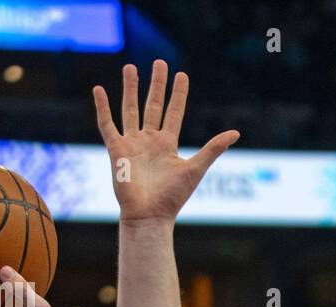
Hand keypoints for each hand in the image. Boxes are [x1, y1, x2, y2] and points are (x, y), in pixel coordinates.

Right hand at [93, 61, 238, 224]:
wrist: (149, 215)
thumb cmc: (172, 197)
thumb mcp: (196, 168)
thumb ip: (213, 148)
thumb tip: (236, 132)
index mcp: (167, 144)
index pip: (174, 112)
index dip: (178, 94)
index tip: (181, 74)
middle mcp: (149, 141)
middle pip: (153, 105)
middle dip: (156, 84)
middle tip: (159, 62)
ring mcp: (131, 144)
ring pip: (130, 109)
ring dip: (130, 88)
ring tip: (131, 67)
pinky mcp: (115, 150)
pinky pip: (107, 125)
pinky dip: (102, 108)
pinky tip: (99, 89)